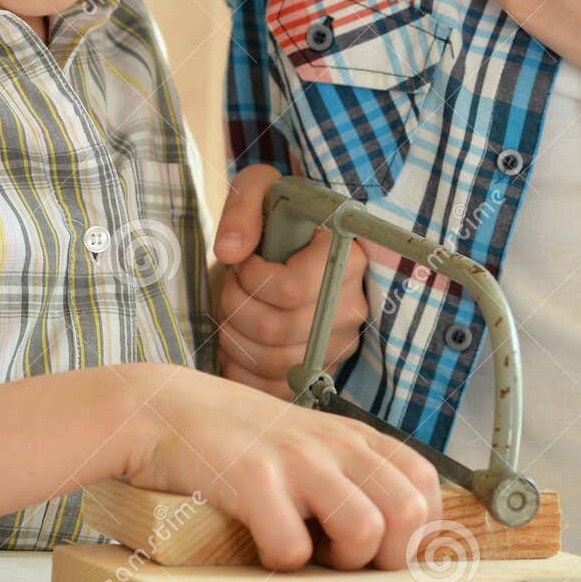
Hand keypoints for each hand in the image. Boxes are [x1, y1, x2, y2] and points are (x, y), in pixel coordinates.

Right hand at [113, 361, 442, 569]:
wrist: (165, 409)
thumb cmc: (242, 441)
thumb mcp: (312, 445)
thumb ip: (353, 475)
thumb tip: (396, 537)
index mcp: (356, 439)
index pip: (426, 488)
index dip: (414, 533)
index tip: (380, 549)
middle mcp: (335, 445)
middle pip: (409, 514)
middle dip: (385, 557)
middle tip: (344, 559)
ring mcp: (296, 460)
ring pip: (365, 531)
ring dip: (339, 562)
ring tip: (307, 551)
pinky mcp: (252, 479)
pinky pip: (290, 548)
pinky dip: (279, 563)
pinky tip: (260, 544)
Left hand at [211, 164, 368, 398]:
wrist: (297, 243)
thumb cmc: (280, 217)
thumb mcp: (261, 190)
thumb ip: (243, 208)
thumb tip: (230, 252)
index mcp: (346, 258)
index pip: (292, 289)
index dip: (252, 280)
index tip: (243, 263)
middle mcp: (352, 306)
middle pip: (277, 330)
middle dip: (234, 308)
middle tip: (229, 287)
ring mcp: (340, 344)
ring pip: (275, 363)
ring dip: (235, 339)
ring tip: (231, 312)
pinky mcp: (324, 371)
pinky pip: (279, 391)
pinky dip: (244, 373)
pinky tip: (236, 345)